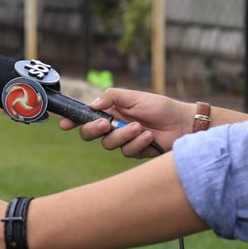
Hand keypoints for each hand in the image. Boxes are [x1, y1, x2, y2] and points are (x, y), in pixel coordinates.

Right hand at [57, 87, 193, 157]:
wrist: (183, 124)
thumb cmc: (160, 107)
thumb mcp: (134, 96)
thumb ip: (111, 97)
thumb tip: (92, 104)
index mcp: (111, 111)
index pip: (86, 116)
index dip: (72, 121)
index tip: (64, 124)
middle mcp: (114, 126)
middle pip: (90, 134)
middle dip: (93, 130)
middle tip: (105, 124)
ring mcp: (124, 140)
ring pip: (108, 144)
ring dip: (124, 135)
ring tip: (141, 128)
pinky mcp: (135, 152)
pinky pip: (127, 152)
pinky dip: (138, 143)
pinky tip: (149, 137)